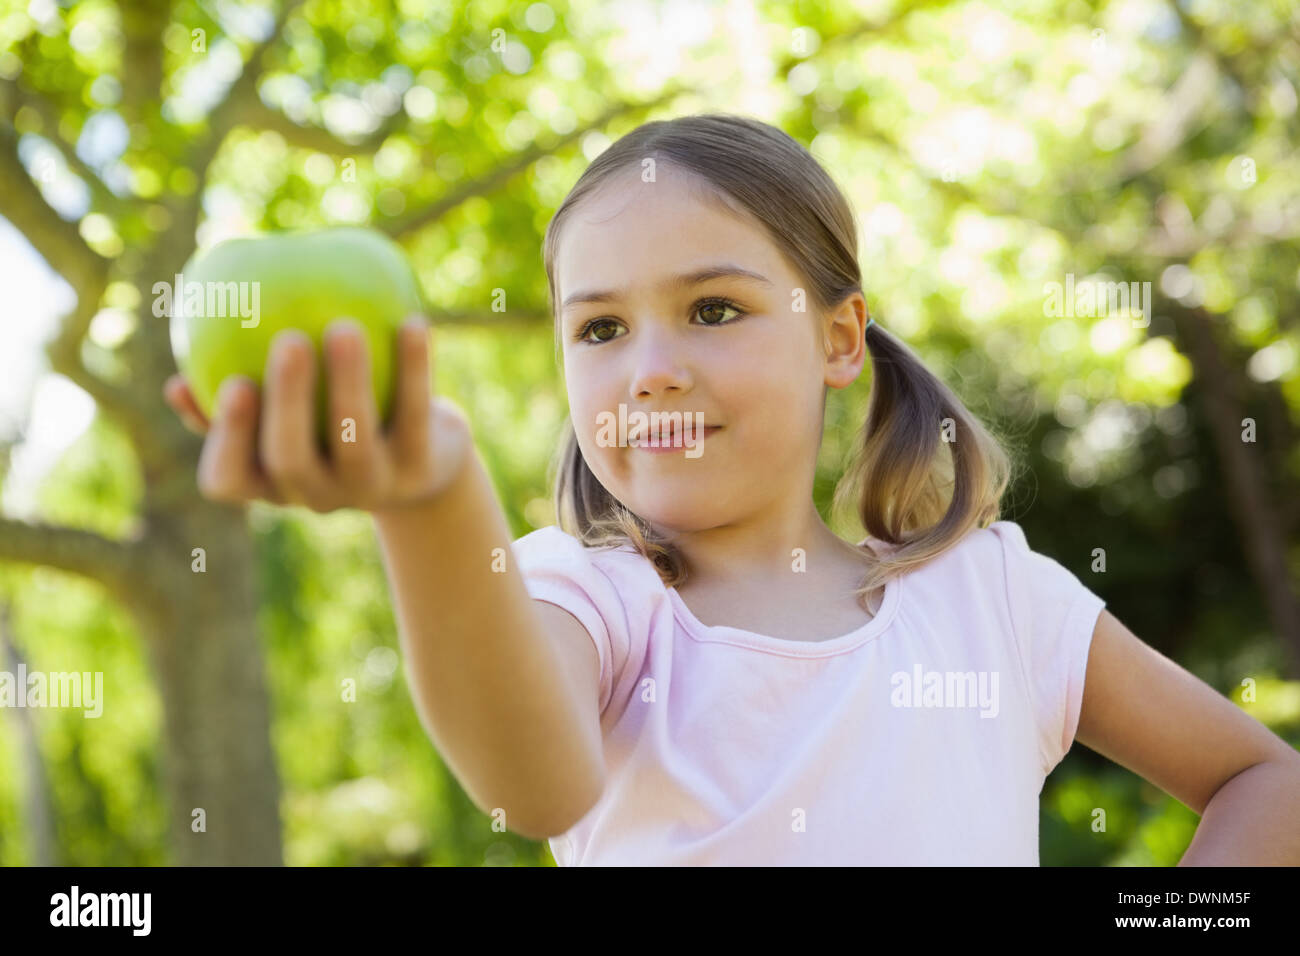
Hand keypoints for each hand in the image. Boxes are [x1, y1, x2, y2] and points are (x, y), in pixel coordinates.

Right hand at [162, 315, 472, 513]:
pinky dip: (415, 368)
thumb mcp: (284, 421)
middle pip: (291, 459)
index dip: (226, 438)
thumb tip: (173, 380)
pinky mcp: (421, 471)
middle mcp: (318, 495)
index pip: (229, 478)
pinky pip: (415, 413)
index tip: (233, 382)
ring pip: (356, 440)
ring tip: (344, 326)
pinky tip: (411, 321)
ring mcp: (372, 488)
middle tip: (288, 340)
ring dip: (349, 382)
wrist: (421, 467)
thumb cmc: (331, 427)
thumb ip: (231, 400)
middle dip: (286, 402)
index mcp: (271, 483)